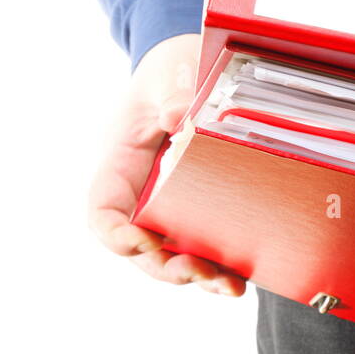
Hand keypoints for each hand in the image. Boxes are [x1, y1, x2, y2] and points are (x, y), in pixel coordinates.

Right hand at [88, 33, 245, 295]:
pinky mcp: (210, 205)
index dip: (116, 235)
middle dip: (167, 266)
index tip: (141, 241)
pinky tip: (250, 273)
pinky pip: (212, 239)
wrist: (199, 67)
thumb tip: (179, 119)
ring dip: (202, 273)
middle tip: (198, 272)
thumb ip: (172, 92)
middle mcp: (146, 192)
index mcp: (122, 163)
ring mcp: (178, 202)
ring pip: (179, 251)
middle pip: (143, 246)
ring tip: (230, 286)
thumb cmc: (173, 69)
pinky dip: (227, 260)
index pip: (105, 211)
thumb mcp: (171, 71)